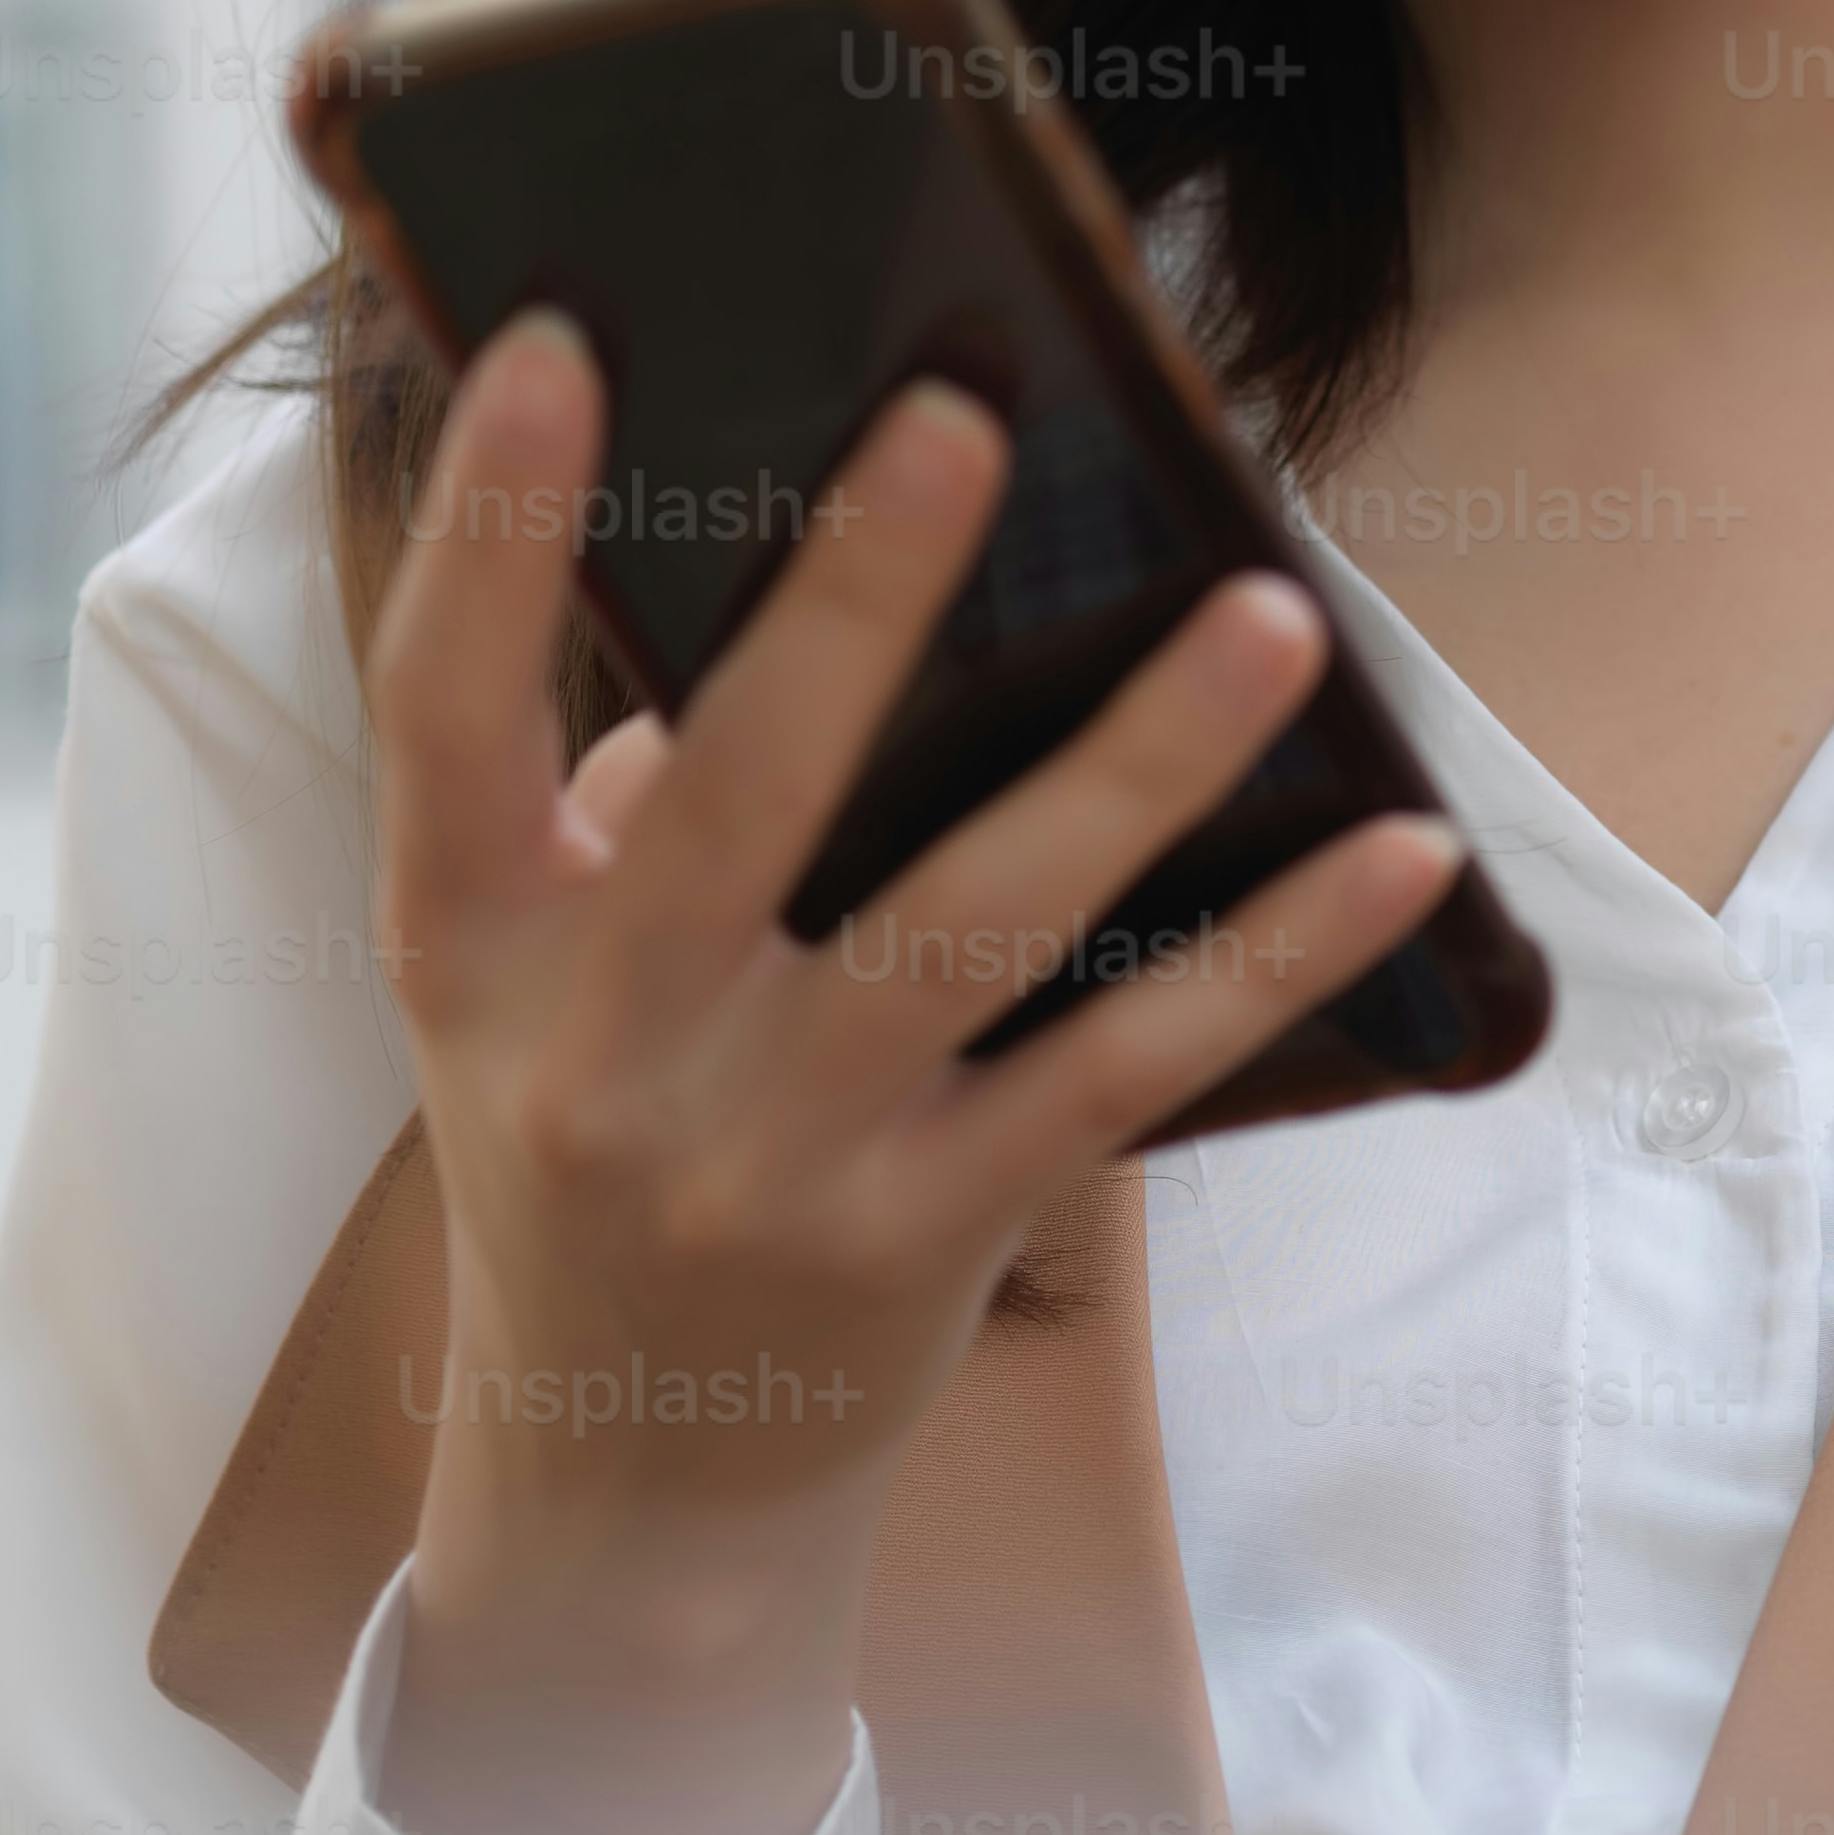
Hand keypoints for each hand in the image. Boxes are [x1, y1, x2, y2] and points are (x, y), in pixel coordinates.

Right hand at [361, 313, 1460, 1834]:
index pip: (438, 710)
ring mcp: (772, 1154)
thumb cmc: (586, 1141)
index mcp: (471, 944)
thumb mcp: (524, 987)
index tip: (559, 348)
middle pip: (733, 792)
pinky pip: (1127, 1069)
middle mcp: (606, 1049)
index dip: (484, 529)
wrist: (622, 1486)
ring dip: (1138, 762)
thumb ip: (614, 800)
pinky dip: (1272, 957)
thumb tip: (810, 563)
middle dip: (852, 600)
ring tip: (1270, 617)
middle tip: (961, 416)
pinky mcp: (930, 1236)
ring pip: (973, 919)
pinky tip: (1395, 853)